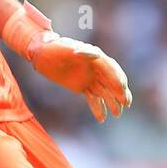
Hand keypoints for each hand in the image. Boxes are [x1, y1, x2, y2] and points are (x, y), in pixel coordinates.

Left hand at [3, 1, 132, 122]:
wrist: (41, 53)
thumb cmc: (52, 48)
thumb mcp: (63, 48)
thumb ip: (78, 50)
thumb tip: (95, 55)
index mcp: (94, 56)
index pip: (110, 68)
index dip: (117, 78)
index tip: (122, 89)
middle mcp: (95, 67)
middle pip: (111, 81)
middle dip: (119, 92)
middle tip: (125, 103)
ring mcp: (89, 77)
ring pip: (105, 91)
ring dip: (112, 102)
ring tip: (117, 114)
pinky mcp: (82, 86)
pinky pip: (93, 98)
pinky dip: (98, 108)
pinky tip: (102, 119)